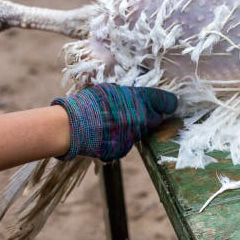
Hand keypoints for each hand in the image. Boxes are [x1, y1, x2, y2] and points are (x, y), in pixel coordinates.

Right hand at [52, 84, 177, 161]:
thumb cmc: (88, 102)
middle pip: (156, 119)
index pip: (167, 102)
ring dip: (133, 127)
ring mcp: (133, 137)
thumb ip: (129, 95)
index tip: (169, 104)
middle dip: (151, 116)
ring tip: (112, 122)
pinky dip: (119, 139)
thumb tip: (138, 98)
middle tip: (138, 112)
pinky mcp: (123, 150)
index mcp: (141, 100)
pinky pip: (125, 143)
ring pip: (140, 132)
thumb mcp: (111, 90)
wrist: (70, 126)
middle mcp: (142, 119)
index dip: (168, 103)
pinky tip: (105, 134)